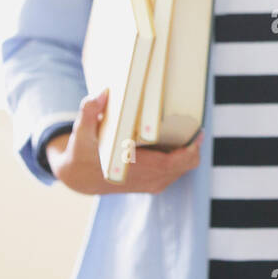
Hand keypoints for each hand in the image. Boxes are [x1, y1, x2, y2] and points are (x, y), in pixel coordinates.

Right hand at [46, 88, 203, 194]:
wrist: (79, 176)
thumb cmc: (82, 151)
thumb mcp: (81, 131)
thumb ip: (89, 112)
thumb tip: (101, 94)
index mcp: (130, 168)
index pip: (168, 164)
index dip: (188, 151)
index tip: (198, 134)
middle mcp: (144, 179)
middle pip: (183, 166)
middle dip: (193, 148)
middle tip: (196, 128)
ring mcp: (150, 184)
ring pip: (181, 170)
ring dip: (189, 153)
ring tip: (188, 131)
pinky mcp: (152, 184)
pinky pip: (175, 172)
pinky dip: (182, 159)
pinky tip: (179, 142)